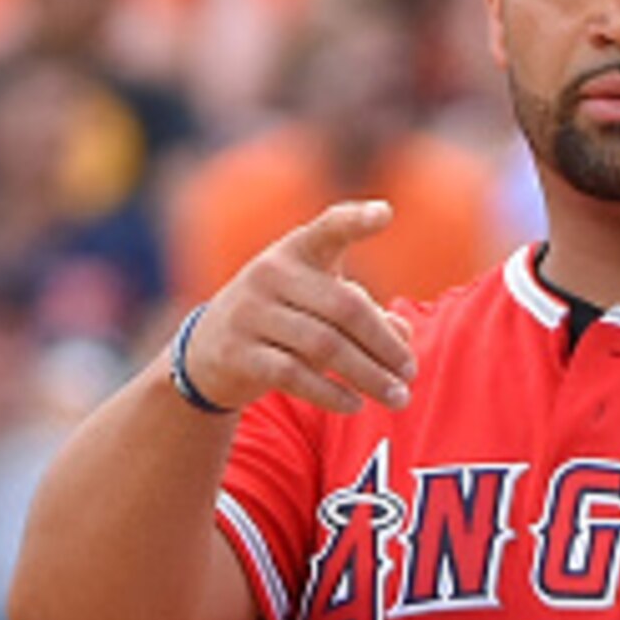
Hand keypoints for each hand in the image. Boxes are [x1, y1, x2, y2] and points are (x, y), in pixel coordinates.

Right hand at [180, 200, 416, 414]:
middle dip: (385, 345)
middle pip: (345, 308)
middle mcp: (270, 273)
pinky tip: (356, 404)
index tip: (385, 214)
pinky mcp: (236, 352)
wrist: (207, 352)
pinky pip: (294, 375)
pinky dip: (331, 393)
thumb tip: (403, 334)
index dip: (355, 220)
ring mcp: (250, 312)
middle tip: (411, 373)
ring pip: (324, 346)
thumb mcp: (321, 305)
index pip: (328, 228)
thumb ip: (366, 313)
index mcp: (297, 251)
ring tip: (398, 397)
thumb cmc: (285, 320)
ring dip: (368, 376)